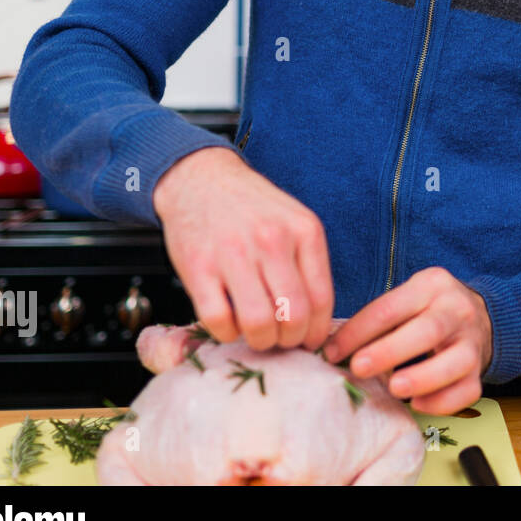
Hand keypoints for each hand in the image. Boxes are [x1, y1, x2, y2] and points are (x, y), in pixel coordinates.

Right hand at [152, 146, 333, 352]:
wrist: (201, 179)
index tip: (309, 341)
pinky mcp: (199, 267)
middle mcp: (272, 240)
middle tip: (280, 340)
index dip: (317, 332)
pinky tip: (229, 323)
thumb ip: (307, 264)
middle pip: (294, 316)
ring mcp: (234, 253)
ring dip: (260, 341)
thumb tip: (317, 321)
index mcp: (304, 231)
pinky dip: (226, 333)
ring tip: (256, 334)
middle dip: (290, 341)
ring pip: (259, 323)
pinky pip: (219, 320)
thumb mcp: (293, 222)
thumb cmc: (251, 209)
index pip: (322, 299)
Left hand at [321, 266, 491, 414]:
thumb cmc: (428, 311)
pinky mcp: (480, 371)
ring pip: (456, 361)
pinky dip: (442, 402)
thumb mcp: (407, 300)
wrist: (480, 317)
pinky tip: (418, 404)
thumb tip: (332, 351)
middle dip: (390, 350)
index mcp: (431, 286)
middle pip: (428, 330)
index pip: (390, 308)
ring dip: (423, 377)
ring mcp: (472, 341)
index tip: (331, 353)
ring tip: (394, 389)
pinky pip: (467, 391)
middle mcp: (457, 310)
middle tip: (359, 367)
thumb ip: (377, 320)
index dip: (357, 331)